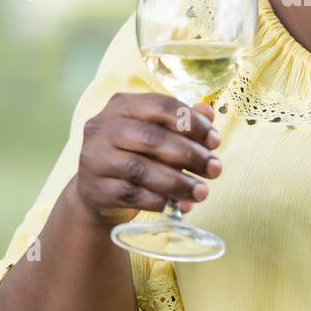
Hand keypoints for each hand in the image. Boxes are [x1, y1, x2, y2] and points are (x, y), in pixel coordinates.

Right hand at [73, 93, 221, 225]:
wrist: (98, 190)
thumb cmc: (135, 154)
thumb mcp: (157, 132)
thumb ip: (183, 121)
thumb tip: (208, 113)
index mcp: (122, 105)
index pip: (161, 106)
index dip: (192, 123)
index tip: (215, 141)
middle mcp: (103, 128)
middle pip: (151, 138)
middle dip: (190, 155)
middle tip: (215, 169)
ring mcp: (95, 159)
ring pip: (140, 169)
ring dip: (177, 182)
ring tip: (201, 192)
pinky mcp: (96, 188)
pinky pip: (131, 195)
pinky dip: (158, 200)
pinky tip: (177, 204)